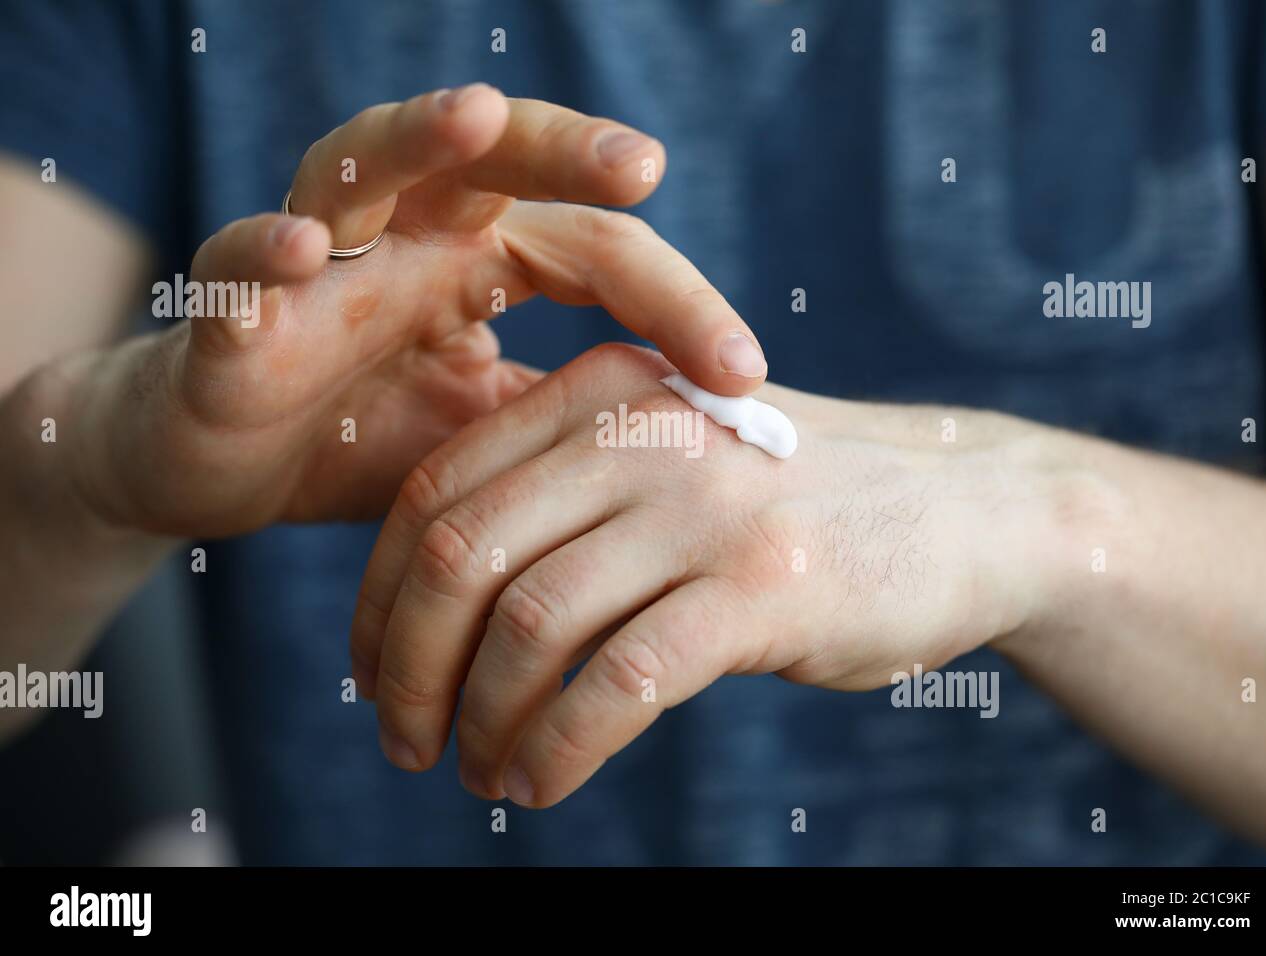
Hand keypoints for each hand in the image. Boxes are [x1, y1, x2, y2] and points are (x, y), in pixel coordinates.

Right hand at [66, 85, 766, 536]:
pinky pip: (237, 268)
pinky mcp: (231, 311)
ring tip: (468, 123)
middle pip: (489, 163)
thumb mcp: (490, 430)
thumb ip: (567, 413)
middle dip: (562, 149)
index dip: (677, 303)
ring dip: (411, 141)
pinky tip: (301, 255)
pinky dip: (262, 255)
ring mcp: (317, 265)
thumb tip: (692, 437)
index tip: (744, 374)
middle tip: (640, 163)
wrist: (227, 462)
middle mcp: (408, 239)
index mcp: (480, 261)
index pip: (597, 252)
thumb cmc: (363, 432)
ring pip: (359, 170)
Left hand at [352, 343, 1071, 803]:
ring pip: (531, 625)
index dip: (378, 597)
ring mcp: (706, 506)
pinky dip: (559, 748)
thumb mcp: (668, 458)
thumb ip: (563, 494)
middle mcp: (642, 433)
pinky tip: (543, 783)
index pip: (436, 491)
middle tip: (403, 741)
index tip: (369, 674)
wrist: (959, 509)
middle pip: (461, 555)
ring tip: (479, 773)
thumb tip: (427, 599)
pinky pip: (621, 683)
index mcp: (599, 392)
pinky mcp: (766, 586)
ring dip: (482, 720)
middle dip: (407, 666)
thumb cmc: (787, 499)